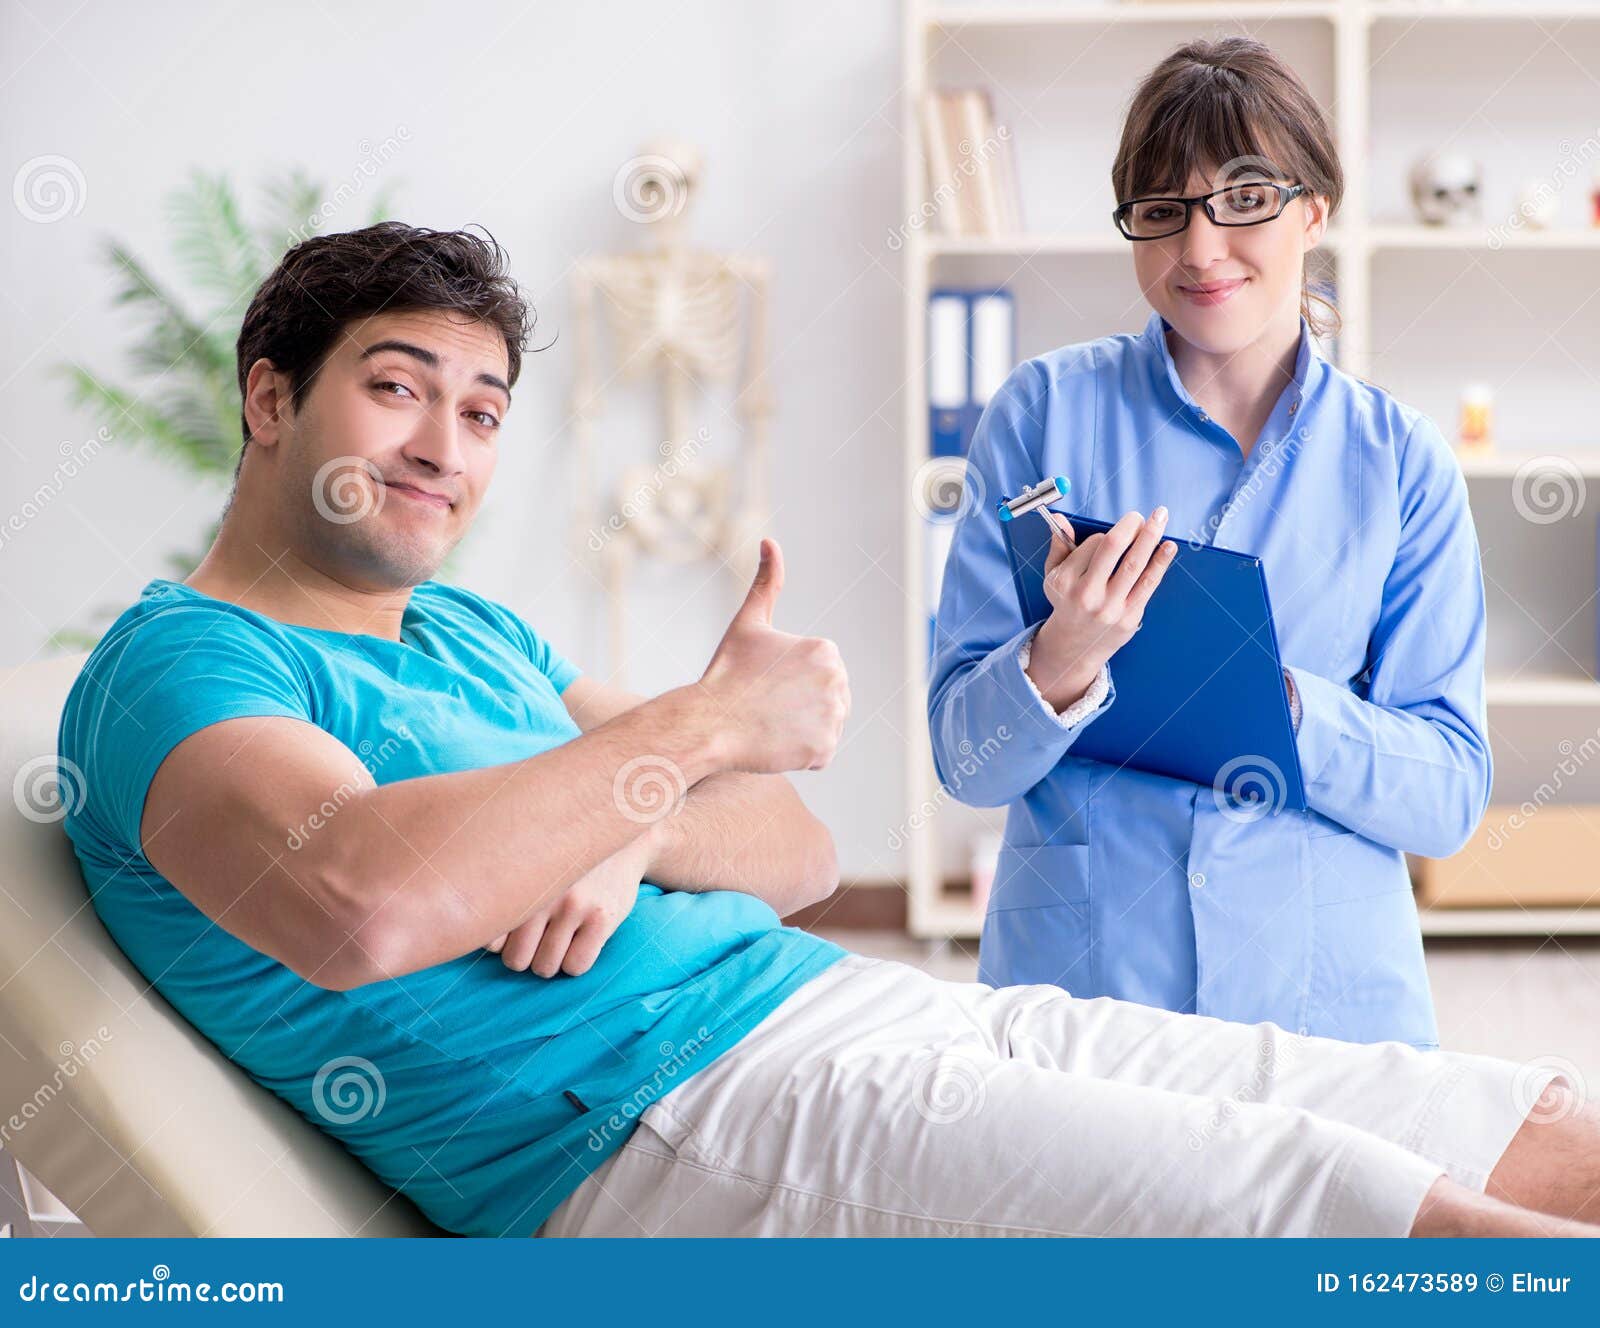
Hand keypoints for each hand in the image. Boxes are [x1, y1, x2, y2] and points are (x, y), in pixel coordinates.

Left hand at [486, 832, 651, 976]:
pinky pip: (576, 966)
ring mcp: (574, 905)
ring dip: (552, 962)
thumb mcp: (532, 869)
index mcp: (517, 881)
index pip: (491, 942)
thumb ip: (507, 898)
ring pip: (545, 966)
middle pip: (516, 960)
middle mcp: (542, 893)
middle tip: (541, 939)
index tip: (518, 932)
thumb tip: (485, 943)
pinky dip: (575, 963)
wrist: (621, 839)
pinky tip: (582, 943)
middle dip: (527, 957)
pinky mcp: (602, 917)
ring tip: (562, 940)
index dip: (504, 945)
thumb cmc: (565, 864)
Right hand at [696, 538, 850, 773]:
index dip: (791, 680)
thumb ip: (767, 583)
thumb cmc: (726, 673)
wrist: (708, 723)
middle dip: (801, 704)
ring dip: (803, 728)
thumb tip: (770, 541)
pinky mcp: (825, 749)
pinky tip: (775, 742)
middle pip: (828, 698)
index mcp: (825, 650)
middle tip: (766, 707)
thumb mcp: (748, 623)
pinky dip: (801, 753)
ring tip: (771, 723)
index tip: (766, 684)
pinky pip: (821, 752)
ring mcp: (833, 717)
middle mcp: (837, 681)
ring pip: (826, 724)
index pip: (820, 672)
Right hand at [1026, 507, 1176, 709]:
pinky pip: (1148, 585)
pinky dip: (1160, 563)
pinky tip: (1169, 546)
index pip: (1093, 545)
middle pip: (1113, 549)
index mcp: (1065, 581)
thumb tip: (1059, 518)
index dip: (1105, 534)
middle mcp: (1087, 595)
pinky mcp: (1129, 617)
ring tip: (1160, 517)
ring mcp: (1110, 607)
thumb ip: (1059, 546)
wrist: (1075, 646)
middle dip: (1130, 526)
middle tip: (1139, 514)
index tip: (1109, 537)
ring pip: (1134, 565)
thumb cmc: (1067, 603)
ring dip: (1150, 537)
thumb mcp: (1053, 576)